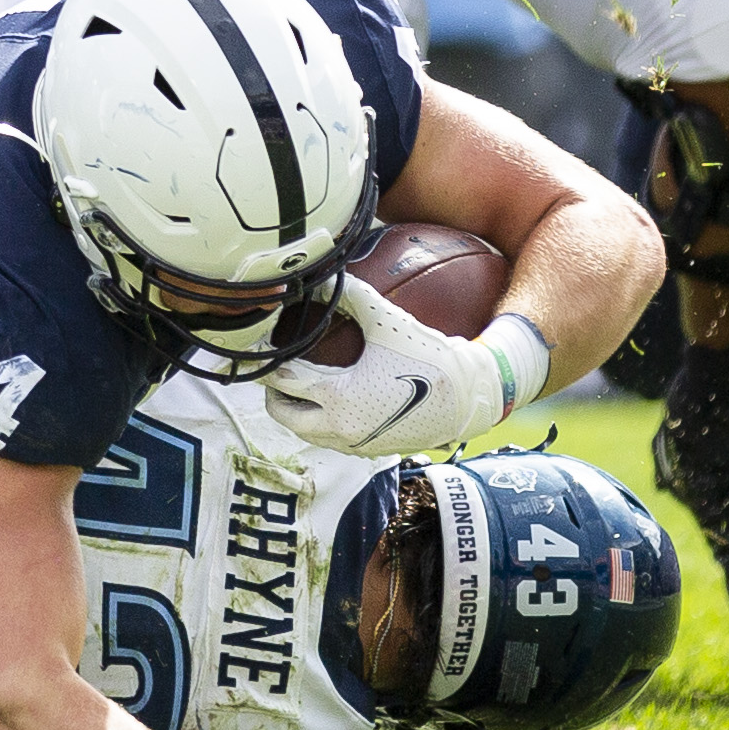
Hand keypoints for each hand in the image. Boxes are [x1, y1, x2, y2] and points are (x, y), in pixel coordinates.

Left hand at [261, 276, 504, 454]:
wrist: (470, 399)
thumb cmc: (429, 358)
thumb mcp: (388, 321)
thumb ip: (353, 296)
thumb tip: (322, 279)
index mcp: (338, 397)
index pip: (283, 381)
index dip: (266, 363)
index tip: (258, 350)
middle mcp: (340, 427)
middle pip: (285, 415)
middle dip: (273, 395)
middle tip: (274, 373)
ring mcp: (355, 444)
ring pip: (306, 433)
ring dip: (296, 412)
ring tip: (297, 388)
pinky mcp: (371, 451)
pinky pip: (331, 441)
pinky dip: (321, 424)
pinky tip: (329, 402)